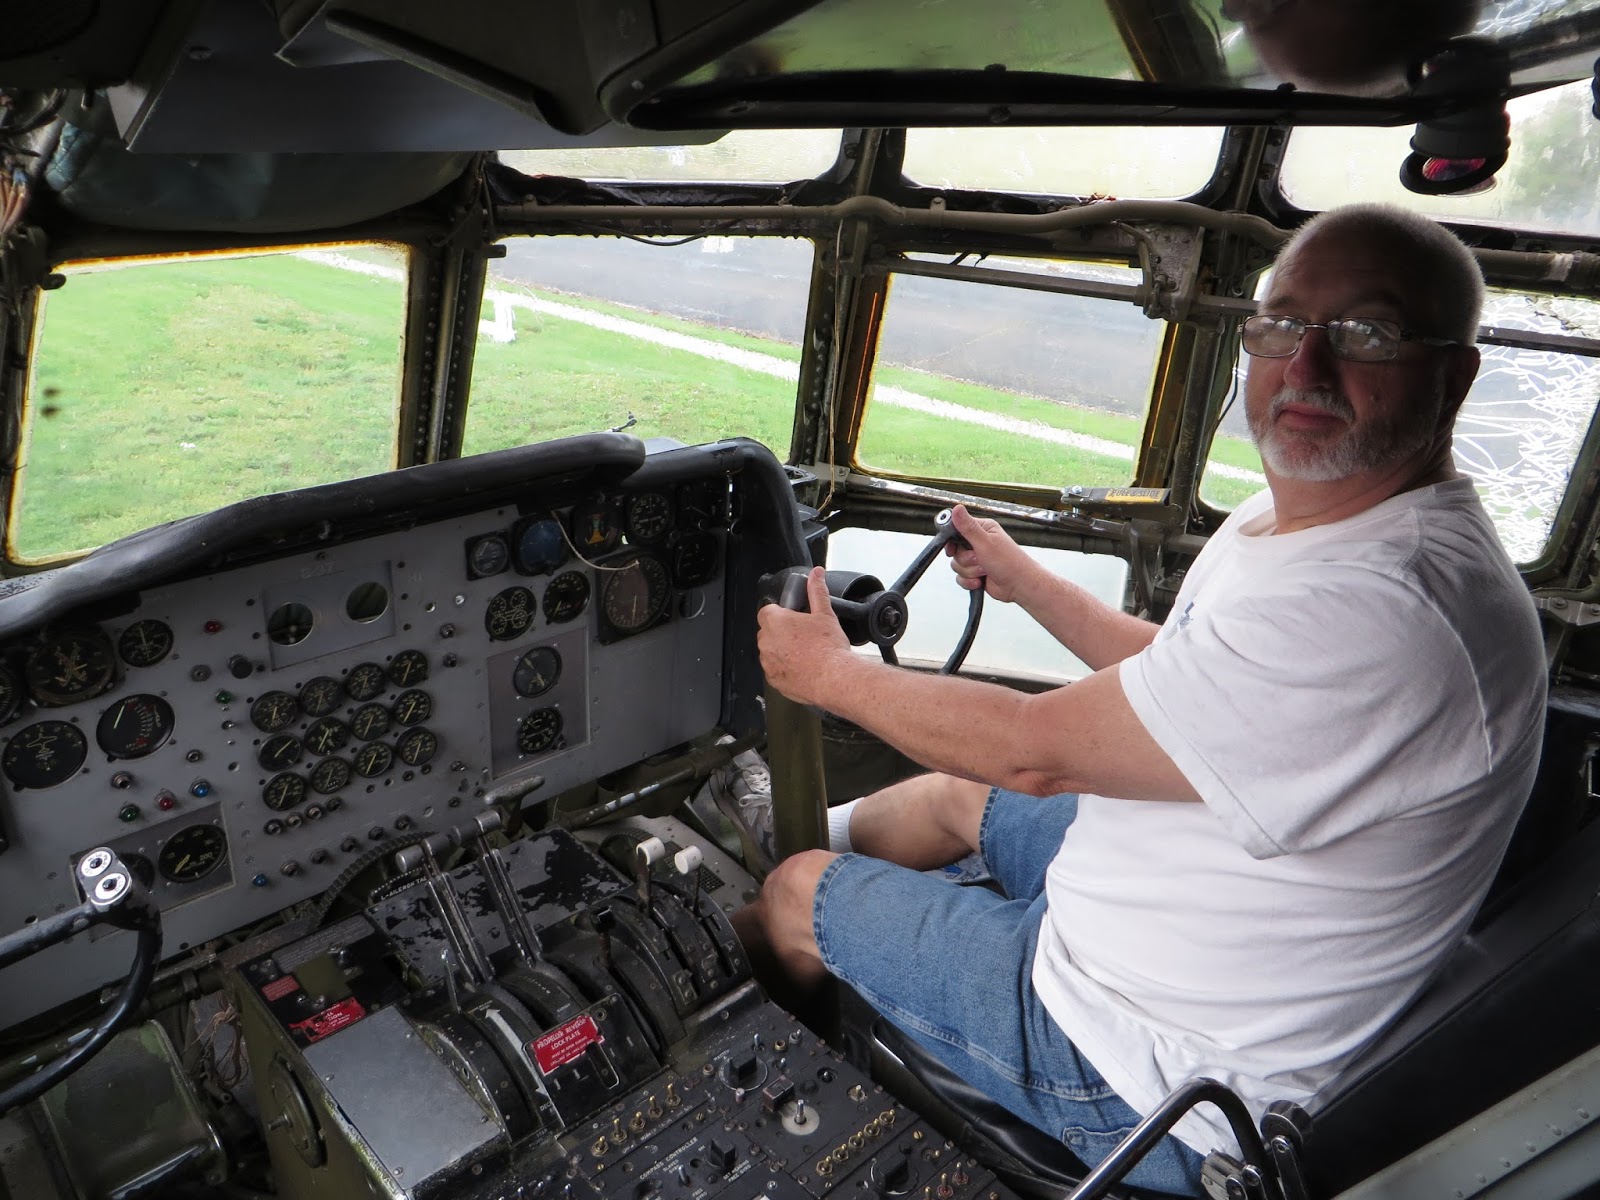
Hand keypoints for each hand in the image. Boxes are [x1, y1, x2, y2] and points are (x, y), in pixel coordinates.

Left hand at [757, 567, 854, 706]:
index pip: (767, 610)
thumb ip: (817, 590)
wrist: (834, 678)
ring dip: (782, 650)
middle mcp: (766, 642)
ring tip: (805, 652)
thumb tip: (816, 574)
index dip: (781, 613)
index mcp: (775, 621)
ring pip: (771, 651)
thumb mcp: (825, 613)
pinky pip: (774, 669)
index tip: (794, 618)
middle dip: (782, 632)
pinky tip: (802, 666)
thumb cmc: (828, 648)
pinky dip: (785, 668)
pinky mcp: (773, 679)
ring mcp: (768, 662)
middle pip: (768, 631)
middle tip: (803, 635)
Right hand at [946, 505, 1036, 603]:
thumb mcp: (985, 542)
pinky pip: (961, 577)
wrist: (1019, 586)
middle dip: (965, 559)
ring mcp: (977, 559)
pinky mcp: (975, 572)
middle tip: (978, 559)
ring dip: (969, 571)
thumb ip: (968, 527)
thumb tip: (956, 508)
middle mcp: (979, 542)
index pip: (957, 529)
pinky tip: (980, 581)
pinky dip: (969, 581)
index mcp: (982, 529)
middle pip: (955, 550)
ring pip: (957, 565)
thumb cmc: (1009, 562)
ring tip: (984, 571)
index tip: (953, 548)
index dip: (952, 540)